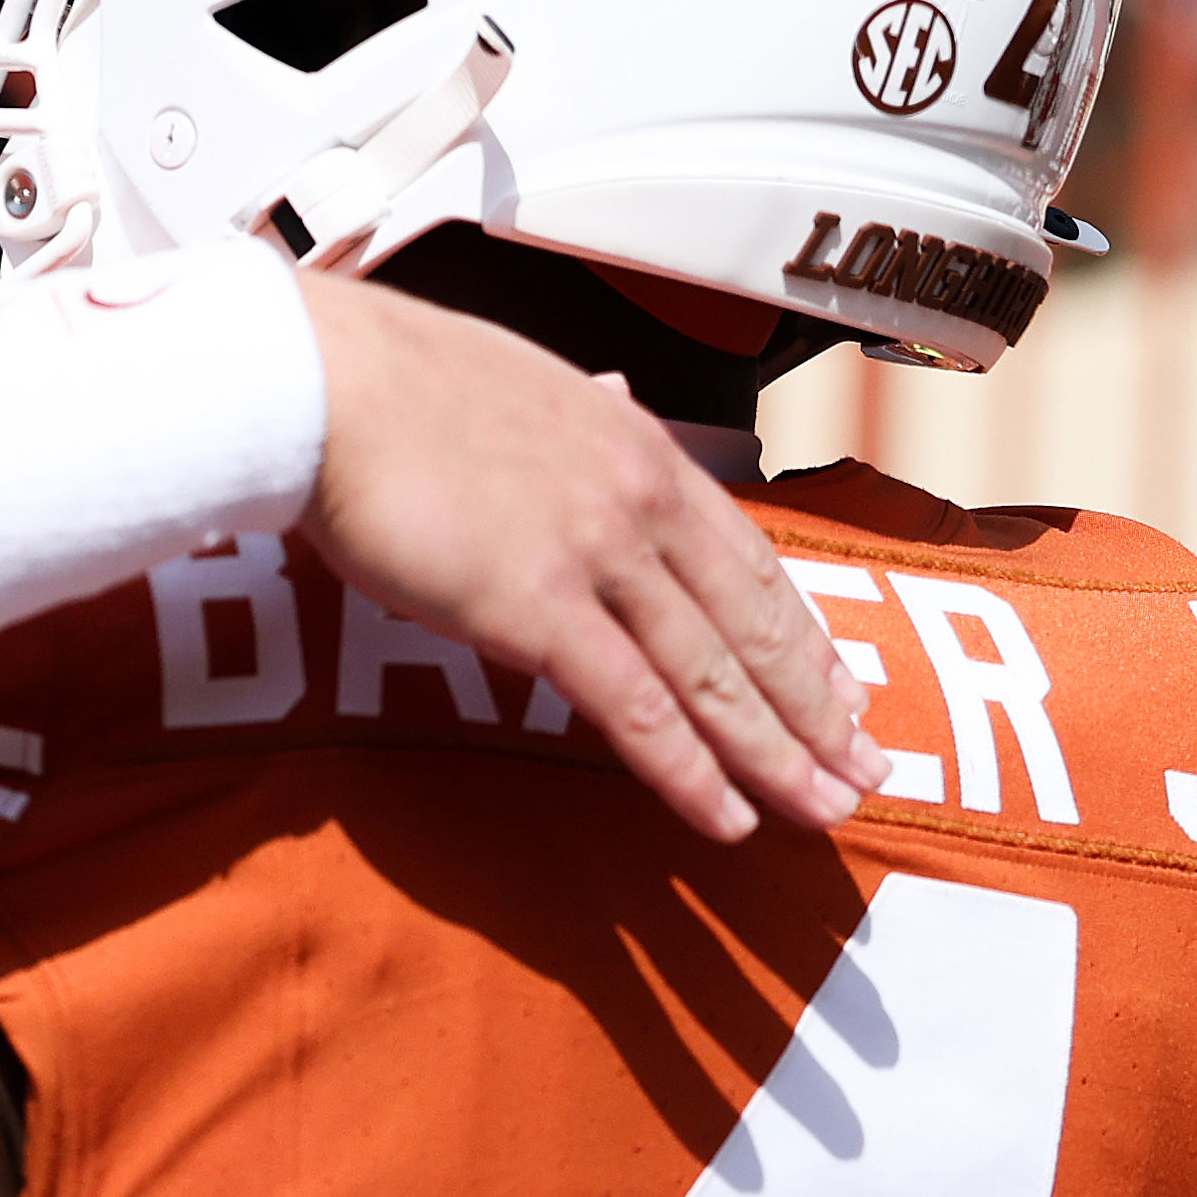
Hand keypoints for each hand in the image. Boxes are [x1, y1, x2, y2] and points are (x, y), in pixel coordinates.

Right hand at [293, 274, 885, 841]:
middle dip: (820, 709)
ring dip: (777, 752)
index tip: (848, 693)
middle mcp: (639, 501)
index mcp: (640, 445)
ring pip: (712, 673)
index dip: (804, 636)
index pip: (750, 559)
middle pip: (752, 624)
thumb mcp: (529, 381)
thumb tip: (621, 387)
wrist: (326, 381)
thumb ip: (589, 406)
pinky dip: (688, 770)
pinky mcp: (535, 607)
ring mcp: (595, 554)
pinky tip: (728, 816)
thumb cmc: (400, 381)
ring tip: (825, 810)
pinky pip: (634, 706)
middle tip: (871, 774)